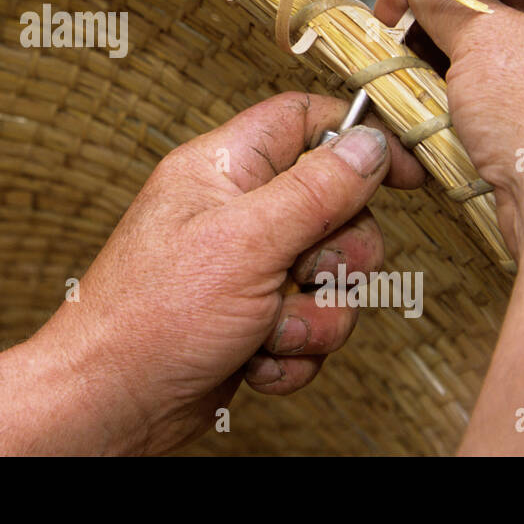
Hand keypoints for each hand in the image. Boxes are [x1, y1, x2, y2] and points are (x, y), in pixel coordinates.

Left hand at [29, 92, 425, 454]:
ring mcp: (247, 269)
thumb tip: (369, 142)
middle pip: (336, 208)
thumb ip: (316, 189)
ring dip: (312, 317)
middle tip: (302, 274)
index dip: (359, 139)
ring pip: (330, 279)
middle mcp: (237, 213)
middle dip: (336, 258)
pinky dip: (291, 353)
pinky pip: (311, 326)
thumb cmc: (153, 314)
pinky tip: (252, 362)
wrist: (115, 402)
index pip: (304, 121)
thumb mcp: (246, 241)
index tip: (407, 174)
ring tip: (265, 331)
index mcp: (225, 169)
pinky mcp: (253, 321)